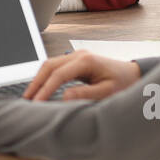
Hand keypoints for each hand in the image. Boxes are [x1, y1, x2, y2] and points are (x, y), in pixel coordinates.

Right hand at [23, 51, 140, 101]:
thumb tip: (63, 97)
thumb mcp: (107, 92)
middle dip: (36, 83)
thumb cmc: (123, 84)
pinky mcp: (75, 61)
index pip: (58, 74)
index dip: (45, 89)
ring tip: (29, 96)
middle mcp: (78, 55)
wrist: (133, 75)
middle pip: (49, 66)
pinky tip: (41, 89)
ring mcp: (76, 56)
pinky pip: (55, 67)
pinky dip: (45, 77)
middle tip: (26, 100)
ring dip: (38, 79)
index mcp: (86, 61)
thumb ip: (85, 94)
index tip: (37, 103)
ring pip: (49, 64)